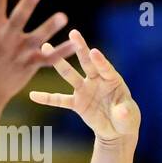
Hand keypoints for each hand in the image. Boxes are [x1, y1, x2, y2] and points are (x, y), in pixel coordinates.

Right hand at [0, 0, 75, 108]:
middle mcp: (6, 39)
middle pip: (18, 19)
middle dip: (27, 4)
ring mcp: (20, 54)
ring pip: (38, 39)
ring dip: (49, 28)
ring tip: (62, 17)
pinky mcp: (31, 66)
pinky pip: (50, 59)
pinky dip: (62, 52)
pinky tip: (75, 42)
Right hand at [29, 30, 139, 144]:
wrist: (116, 129)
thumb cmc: (126, 119)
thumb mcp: (128, 117)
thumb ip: (125, 113)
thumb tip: (122, 113)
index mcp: (112, 80)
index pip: (105, 68)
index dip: (100, 61)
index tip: (94, 52)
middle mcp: (96, 80)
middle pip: (87, 62)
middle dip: (80, 48)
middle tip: (73, 33)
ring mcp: (85, 90)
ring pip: (70, 75)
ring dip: (58, 63)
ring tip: (45, 47)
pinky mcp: (77, 103)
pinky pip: (60, 100)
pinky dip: (47, 98)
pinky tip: (33, 95)